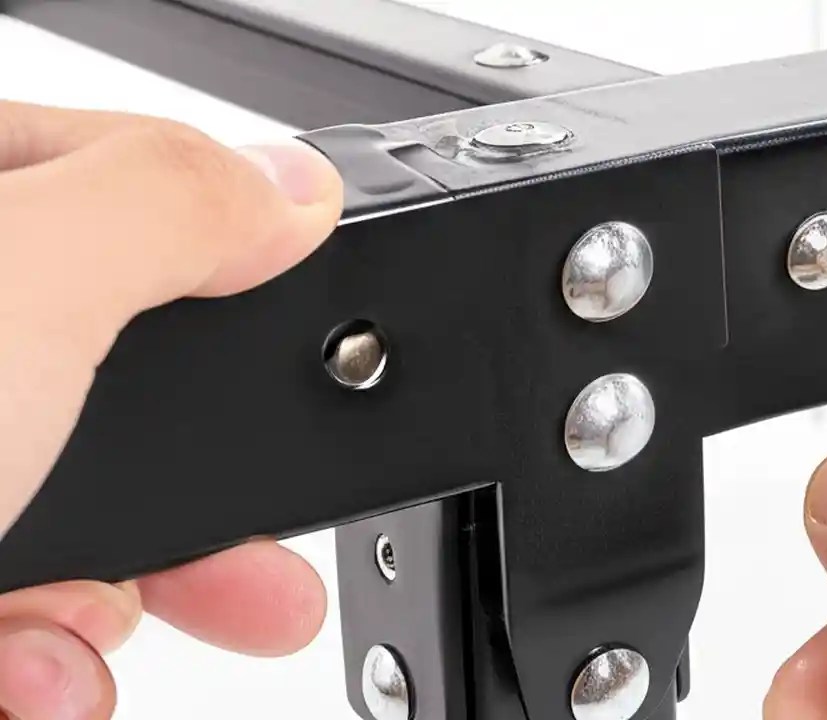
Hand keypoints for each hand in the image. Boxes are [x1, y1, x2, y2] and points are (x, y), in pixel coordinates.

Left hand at [0, 100, 342, 717]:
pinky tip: (32, 684)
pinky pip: (5, 610)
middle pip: (120, 391)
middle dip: (199, 508)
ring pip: (67, 521)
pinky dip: (34, 664)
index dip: (230, 266)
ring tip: (80, 661)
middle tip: (260, 574)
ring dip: (104, 614)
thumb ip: (175, 204)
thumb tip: (296, 188)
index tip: (291, 346)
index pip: (131, 190)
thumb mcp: (23, 278)